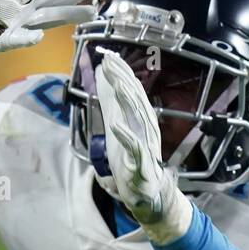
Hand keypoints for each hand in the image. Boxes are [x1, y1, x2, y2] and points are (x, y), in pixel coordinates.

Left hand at [94, 48, 192, 243]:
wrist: (147, 194)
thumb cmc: (130, 159)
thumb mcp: (117, 127)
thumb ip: (111, 103)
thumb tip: (102, 75)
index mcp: (139, 120)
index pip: (132, 92)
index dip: (121, 74)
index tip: (109, 56)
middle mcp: (144, 129)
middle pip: (136, 100)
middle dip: (124, 80)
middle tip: (110, 62)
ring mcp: (144, 146)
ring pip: (137, 120)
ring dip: (128, 101)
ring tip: (117, 84)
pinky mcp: (139, 164)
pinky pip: (133, 148)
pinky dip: (125, 136)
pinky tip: (115, 124)